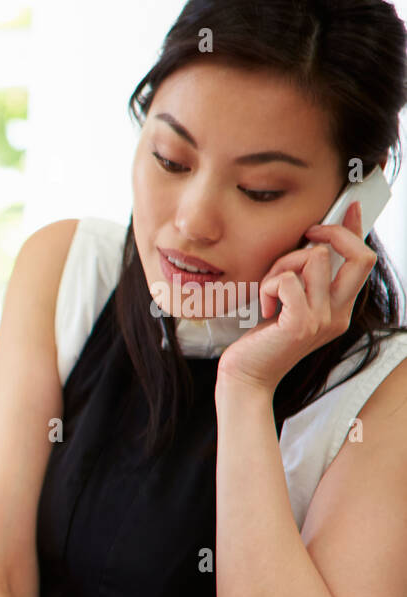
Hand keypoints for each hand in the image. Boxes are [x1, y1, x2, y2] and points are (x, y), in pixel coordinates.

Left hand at [218, 201, 376, 393]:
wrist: (246, 377)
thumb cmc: (261, 340)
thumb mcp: (288, 306)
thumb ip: (304, 282)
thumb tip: (309, 246)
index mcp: (339, 309)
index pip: (362, 262)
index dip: (356, 230)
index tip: (346, 207)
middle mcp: (338, 314)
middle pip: (359, 256)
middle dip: (332, 233)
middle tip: (307, 234)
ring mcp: (322, 320)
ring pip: (313, 259)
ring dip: (282, 265)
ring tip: (268, 289)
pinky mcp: (300, 324)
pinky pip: (287, 279)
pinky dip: (268, 285)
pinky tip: (262, 306)